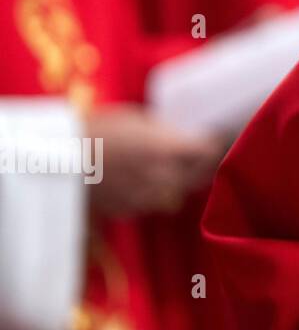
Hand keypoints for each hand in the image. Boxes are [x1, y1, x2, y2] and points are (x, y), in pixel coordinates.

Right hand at [83, 106, 225, 216]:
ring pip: (177, 194)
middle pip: (199, 176)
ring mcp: (146, 197)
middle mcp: (163, 177)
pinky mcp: (128, 210)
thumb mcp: (135, 119)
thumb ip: (163, 132)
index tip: (214, 137)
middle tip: (198, 154)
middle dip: (202, 165)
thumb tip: (180, 135)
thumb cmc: (94, 130)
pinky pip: (152, 203)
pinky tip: (142, 180)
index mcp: (167, 149)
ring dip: (178, 182)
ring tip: (168, 167)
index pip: (209, 152)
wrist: (53, 160)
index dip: (214, 144)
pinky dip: (153, 194)